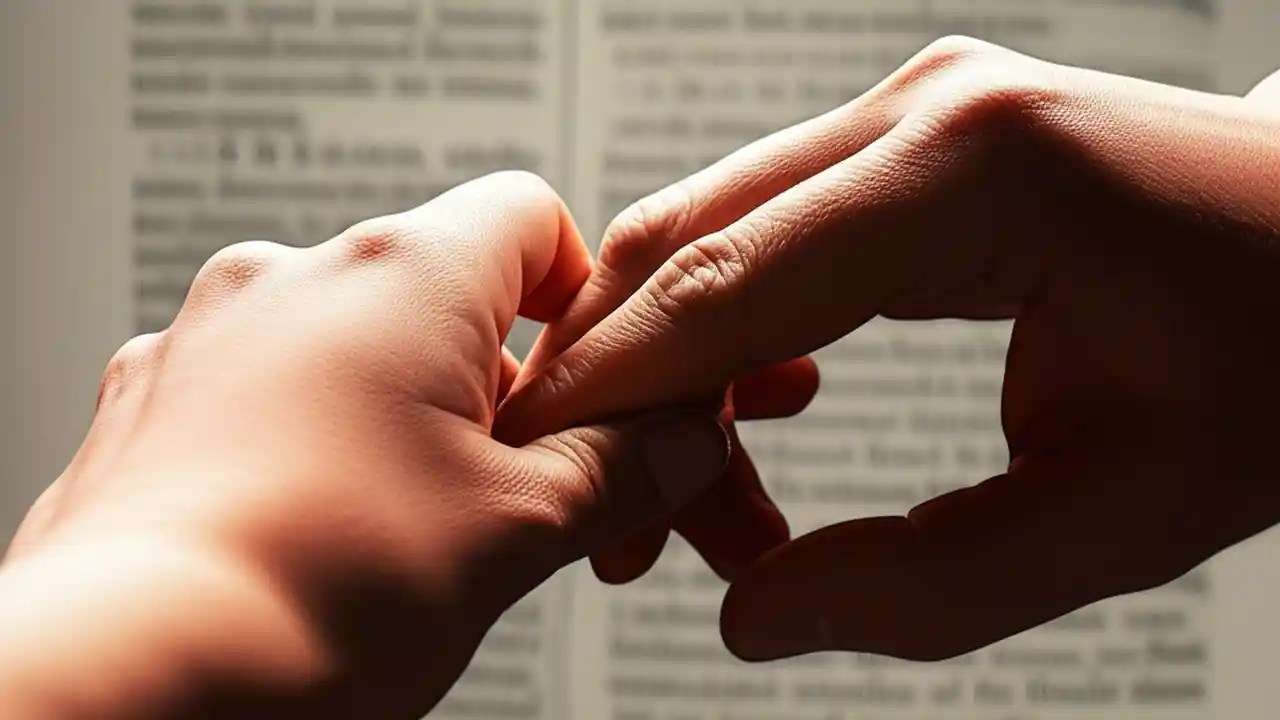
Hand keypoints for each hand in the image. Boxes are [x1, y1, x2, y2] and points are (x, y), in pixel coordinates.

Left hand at [0, 172, 728, 717]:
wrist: (125, 686)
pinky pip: (266, 390)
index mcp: (401, 278)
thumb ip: (625, 469)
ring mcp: (209, 337)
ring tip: (414, 524)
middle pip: (445, 294)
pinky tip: (320, 528)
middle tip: (524, 488)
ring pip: (353, 346)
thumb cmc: (310, 600)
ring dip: (404, 415)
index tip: (594, 379)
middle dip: (498, 385)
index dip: (581, 295)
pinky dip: (313, 439)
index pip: (530, 217)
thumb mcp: (518, 533)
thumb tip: (679, 445)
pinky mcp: (152, 402)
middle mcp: (294, 280)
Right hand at [496, 38, 1279, 660]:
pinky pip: (769, 228)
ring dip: (670, 362)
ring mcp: (913, 111)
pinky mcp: (912, 141)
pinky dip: (727, 327)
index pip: (722, 281)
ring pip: (712, 231)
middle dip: (618, 384)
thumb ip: (933, 582)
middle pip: (685, 238)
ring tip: (695, 499)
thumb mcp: (1131, 512)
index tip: (540, 479)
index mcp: (974, 169)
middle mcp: (922, 109)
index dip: (613, 389)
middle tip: (611, 523)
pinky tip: (746, 416)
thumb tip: (754, 617)